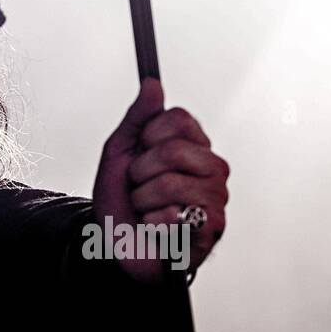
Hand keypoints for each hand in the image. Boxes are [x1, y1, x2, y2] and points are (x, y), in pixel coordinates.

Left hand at [92, 79, 229, 284]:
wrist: (115, 247)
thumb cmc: (121, 202)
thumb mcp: (119, 153)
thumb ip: (137, 118)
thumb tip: (152, 84)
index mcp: (193, 146)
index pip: (179, 118)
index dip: (149, 135)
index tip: (139, 152)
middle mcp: (211, 168)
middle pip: (174, 150)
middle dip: (140, 172)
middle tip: (139, 186)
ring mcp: (216, 197)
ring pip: (170, 183)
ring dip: (143, 200)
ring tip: (146, 210)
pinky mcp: (213, 227)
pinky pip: (173, 213)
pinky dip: (151, 222)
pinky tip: (157, 228)